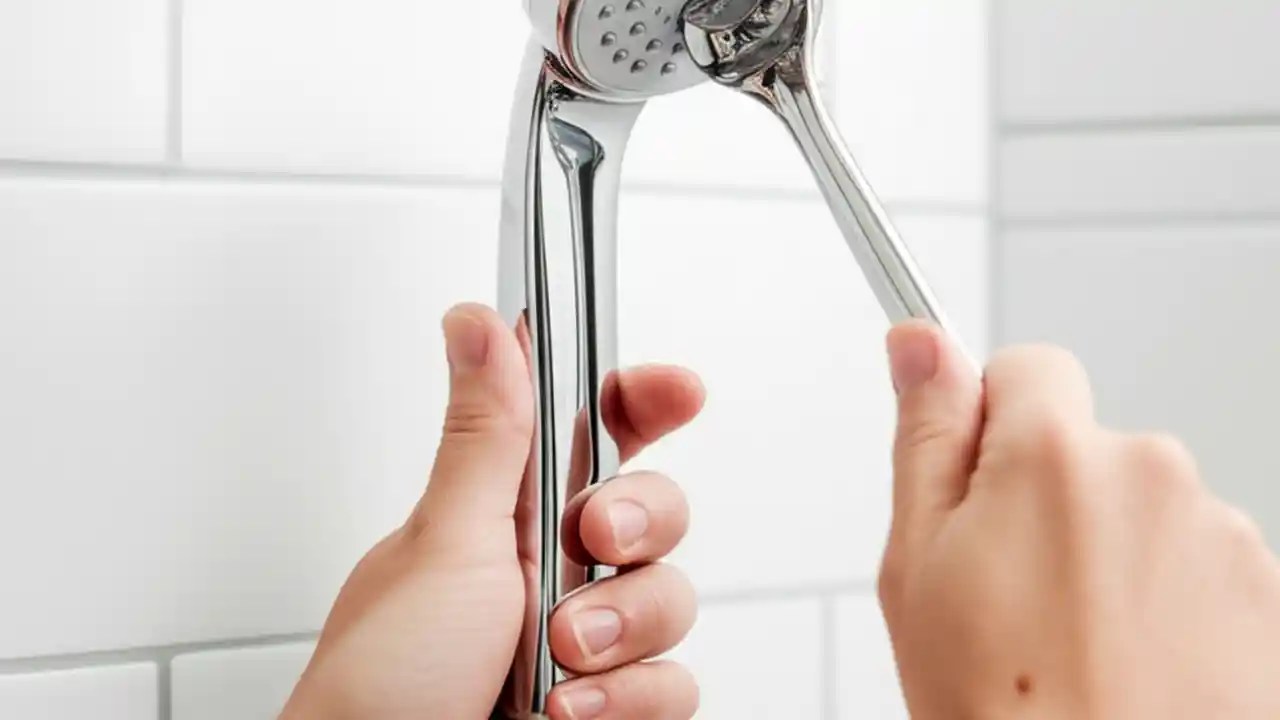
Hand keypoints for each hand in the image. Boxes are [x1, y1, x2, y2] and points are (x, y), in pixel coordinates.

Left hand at [282, 303, 703, 719]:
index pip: (591, 431)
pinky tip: (570, 713)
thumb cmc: (379, 690)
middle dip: (639, 523)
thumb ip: (485, 435)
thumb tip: (477, 321)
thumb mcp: (443, 546)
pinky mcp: (605, 705)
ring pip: (674, 599)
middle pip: (655, 508)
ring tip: (558, 661)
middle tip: (593, 540)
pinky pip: (675, 685)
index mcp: (503, 512)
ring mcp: (581, 640)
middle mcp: (549, 568)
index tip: (678, 392)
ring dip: (625, 628)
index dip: (643, 401)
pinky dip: (631, 701)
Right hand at [878, 321, 1279, 718]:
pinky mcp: (1269, 594)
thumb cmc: (997, 714)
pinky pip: (1198, 564)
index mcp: (1056, 457)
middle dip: (1048, 495)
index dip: (989, 425)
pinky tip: (1132, 663)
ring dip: (1112, 553)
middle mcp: (1155, 475)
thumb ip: (924, 437)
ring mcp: (1224, 537)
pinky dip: (1169, 600)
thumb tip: (919, 341)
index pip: (1028, 367)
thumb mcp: (917, 567)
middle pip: (1088, 445)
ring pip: (1144, 508)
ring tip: (1075, 644)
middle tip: (1011, 593)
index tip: (978, 487)